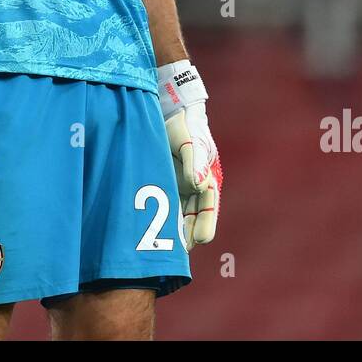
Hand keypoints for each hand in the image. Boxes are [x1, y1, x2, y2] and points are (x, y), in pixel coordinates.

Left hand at [155, 60, 222, 248]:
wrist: (168, 107)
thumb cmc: (185, 124)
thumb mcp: (190, 141)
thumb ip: (194, 162)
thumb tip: (200, 185)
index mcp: (207, 175)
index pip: (208, 204)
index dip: (205, 222)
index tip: (200, 240)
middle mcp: (196, 183)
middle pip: (195, 213)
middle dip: (189, 232)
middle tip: (181, 254)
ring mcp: (181, 182)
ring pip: (181, 211)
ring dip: (176, 228)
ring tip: (168, 251)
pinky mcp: (166, 179)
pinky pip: (166, 202)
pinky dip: (163, 216)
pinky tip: (153, 231)